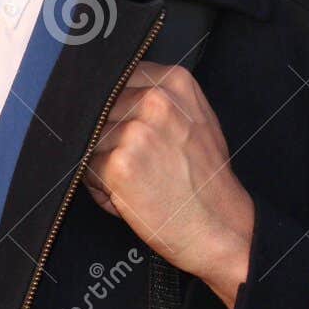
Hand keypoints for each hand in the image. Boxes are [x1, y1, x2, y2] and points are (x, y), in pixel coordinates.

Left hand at [83, 62, 253, 308]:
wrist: (222, 229)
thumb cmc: (203, 179)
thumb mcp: (192, 120)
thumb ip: (153, 97)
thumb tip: (104, 91)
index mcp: (174, 82)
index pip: (115, 79)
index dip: (112, 106)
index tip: (121, 125)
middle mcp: (155, 100)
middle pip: (99, 108)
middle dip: (105, 134)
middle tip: (137, 162)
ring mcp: (136, 130)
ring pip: (89, 137)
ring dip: (99, 161)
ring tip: (135, 179)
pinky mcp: (120, 162)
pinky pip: (86, 166)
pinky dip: (98, 185)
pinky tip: (127, 194)